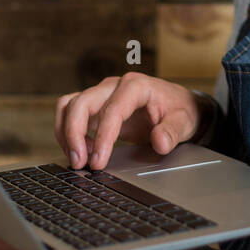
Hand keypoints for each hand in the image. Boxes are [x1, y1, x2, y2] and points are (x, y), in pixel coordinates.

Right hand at [55, 73, 208, 170]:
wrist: (177, 104)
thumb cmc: (179, 110)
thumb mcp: (183, 121)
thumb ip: (172, 132)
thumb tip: (160, 142)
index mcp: (136, 86)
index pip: (112, 110)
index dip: (102, 137)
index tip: (98, 162)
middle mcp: (114, 86)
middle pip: (81, 103)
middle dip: (73, 134)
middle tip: (79, 163)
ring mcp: (102, 94)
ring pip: (69, 105)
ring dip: (65, 133)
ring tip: (77, 159)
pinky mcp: (95, 106)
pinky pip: (70, 113)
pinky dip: (67, 132)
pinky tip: (80, 152)